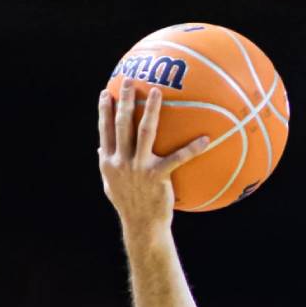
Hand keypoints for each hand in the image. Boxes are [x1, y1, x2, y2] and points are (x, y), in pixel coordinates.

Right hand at [97, 86, 211, 230]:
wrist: (141, 226)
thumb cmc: (128, 204)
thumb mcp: (111, 185)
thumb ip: (106, 164)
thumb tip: (100, 148)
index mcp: (109, 162)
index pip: (105, 130)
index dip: (104, 111)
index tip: (107, 93)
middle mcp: (121, 161)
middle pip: (122, 124)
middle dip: (125, 99)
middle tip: (130, 80)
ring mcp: (139, 168)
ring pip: (145, 132)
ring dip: (150, 110)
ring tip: (156, 91)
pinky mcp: (157, 176)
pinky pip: (177, 158)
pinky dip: (192, 148)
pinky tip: (205, 139)